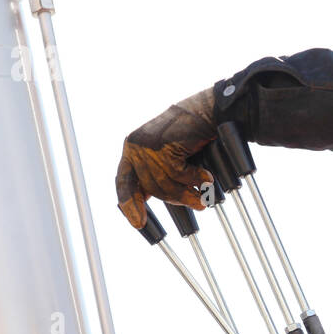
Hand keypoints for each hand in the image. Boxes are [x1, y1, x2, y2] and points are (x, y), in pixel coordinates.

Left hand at [115, 88, 216, 228]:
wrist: (208, 111)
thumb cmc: (193, 133)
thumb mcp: (169, 155)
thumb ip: (158, 172)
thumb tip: (150, 198)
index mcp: (132, 149)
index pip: (124, 183)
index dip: (130, 205)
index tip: (139, 223)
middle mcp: (135, 147)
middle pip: (150, 187)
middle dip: (174, 200)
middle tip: (196, 205)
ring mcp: (147, 146)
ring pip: (164, 184)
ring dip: (188, 194)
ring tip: (204, 198)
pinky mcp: (163, 147)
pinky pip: (179, 174)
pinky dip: (196, 179)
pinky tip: (208, 178)